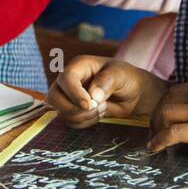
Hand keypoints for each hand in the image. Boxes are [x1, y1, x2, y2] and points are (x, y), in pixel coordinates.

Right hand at [47, 55, 164, 127]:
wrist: (133, 93)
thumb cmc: (126, 77)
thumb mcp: (120, 74)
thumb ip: (106, 81)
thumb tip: (93, 96)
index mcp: (79, 66)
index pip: (66, 78)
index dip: (74, 93)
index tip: (88, 105)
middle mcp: (70, 80)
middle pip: (54, 97)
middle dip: (74, 108)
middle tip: (97, 107)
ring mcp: (69, 96)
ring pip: (61, 112)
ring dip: (83, 117)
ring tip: (102, 108)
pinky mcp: (73, 110)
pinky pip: (70, 122)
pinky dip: (85, 123)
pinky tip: (99, 114)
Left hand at [148, 79, 187, 165]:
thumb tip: (181, 114)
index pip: (173, 91)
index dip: (163, 106)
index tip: (159, 120)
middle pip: (166, 101)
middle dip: (156, 117)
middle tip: (154, 132)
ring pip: (165, 114)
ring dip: (156, 128)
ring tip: (155, 141)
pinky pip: (171, 133)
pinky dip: (159, 141)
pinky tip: (154, 148)